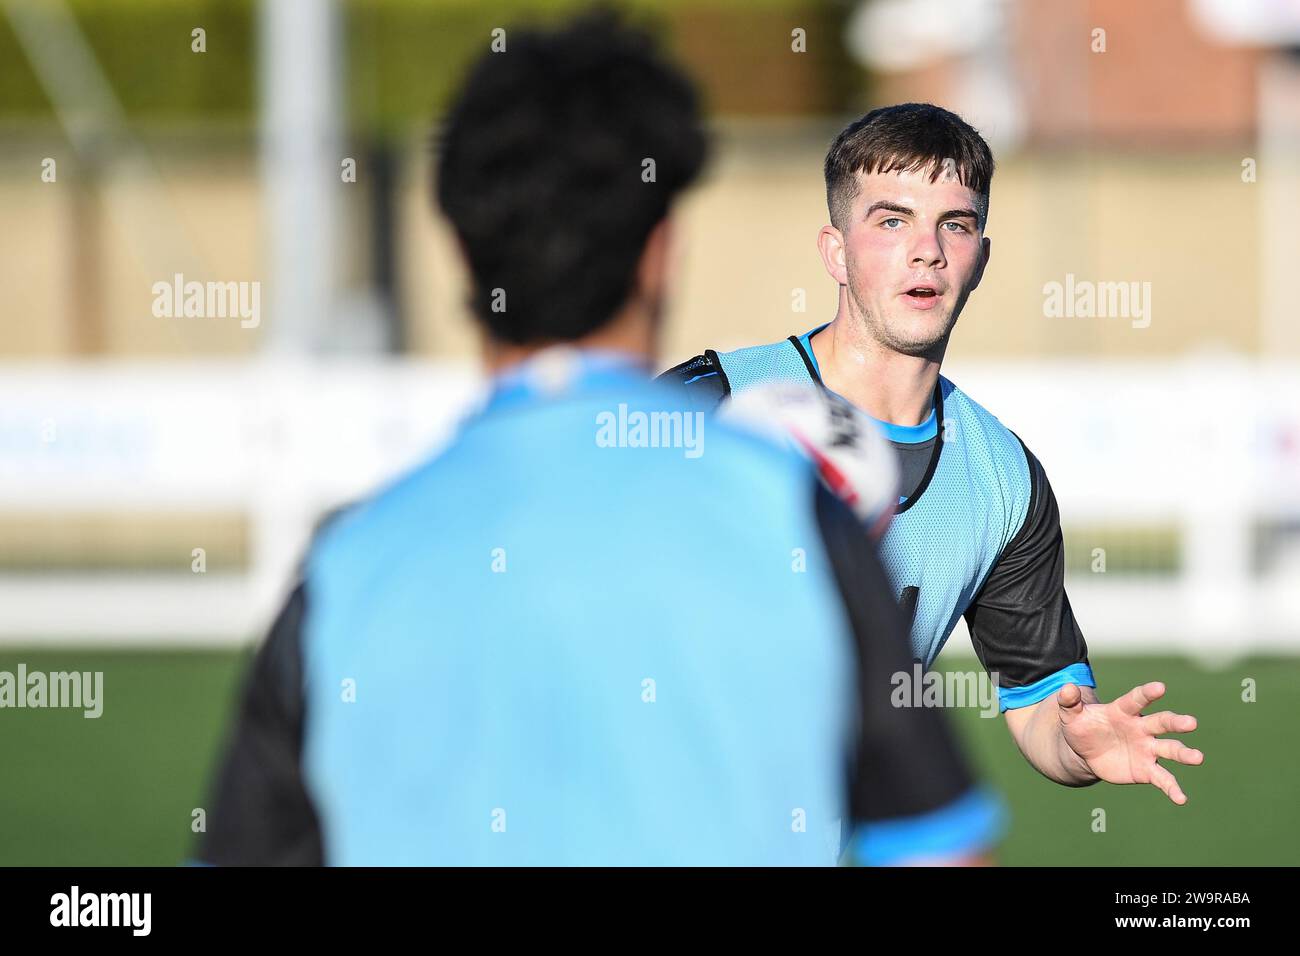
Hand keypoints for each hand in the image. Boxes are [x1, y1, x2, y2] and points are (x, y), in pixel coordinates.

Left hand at [1056, 681, 1202, 804]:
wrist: (1086, 752)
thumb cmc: (1083, 728)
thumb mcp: (1072, 715)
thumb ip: (1069, 702)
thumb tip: (1065, 689)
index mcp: (1123, 711)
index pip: (1136, 700)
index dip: (1147, 693)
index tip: (1160, 687)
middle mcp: (1141, 728)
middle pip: (1161, 723)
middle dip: (1176, 722)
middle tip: (1191, 722)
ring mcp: (1147, 749)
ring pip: (1170, 749)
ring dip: (1184, 753)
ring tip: (1198, 757)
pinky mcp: (1147, 770)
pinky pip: (1163, 779)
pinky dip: (1172, 789)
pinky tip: (1181, 799)